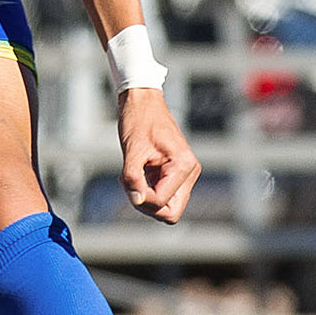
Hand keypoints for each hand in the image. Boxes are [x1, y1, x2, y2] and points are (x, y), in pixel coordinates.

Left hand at [118, 87, 199, 223]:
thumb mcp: (132, 150)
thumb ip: (133, 179)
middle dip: (146, 204)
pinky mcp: (175, 174)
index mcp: (184, 166)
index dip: (141, 199)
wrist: (142, 101)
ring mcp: (184, 174)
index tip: (126, 182)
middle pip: (170, 212)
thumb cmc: (139, 120)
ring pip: (166, 206)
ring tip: (130, 176)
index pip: (162, 202)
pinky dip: (146, 190)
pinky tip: (135, 173)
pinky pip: (162, 195)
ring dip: (144, 197)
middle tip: (129, 186)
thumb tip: (137, 201)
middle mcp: (189, 172)